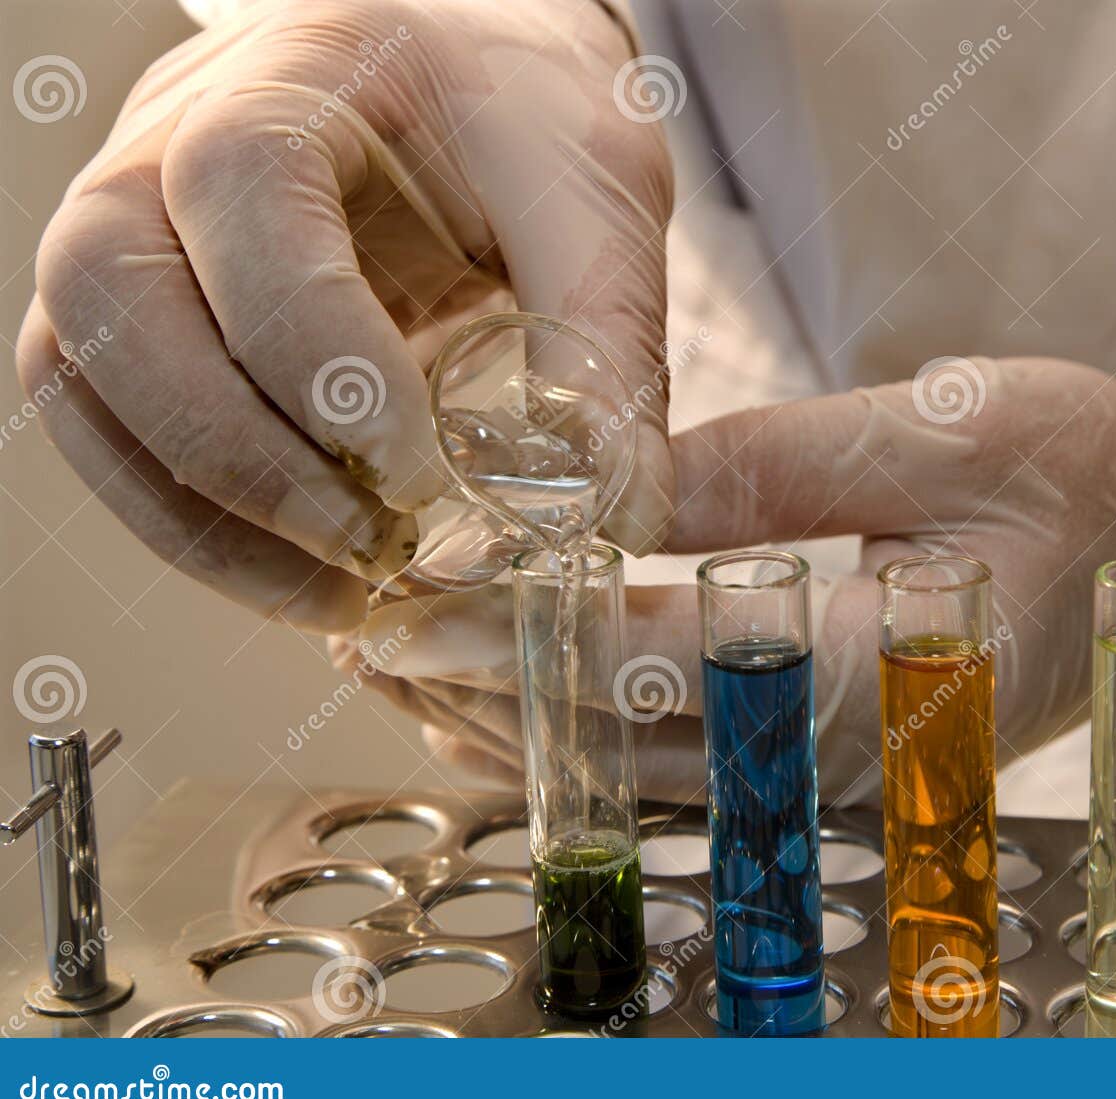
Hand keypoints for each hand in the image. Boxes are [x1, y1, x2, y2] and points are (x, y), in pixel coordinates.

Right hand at [18, 0, 673, 632]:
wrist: (476, 86)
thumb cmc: (530, 119)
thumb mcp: (596, 200)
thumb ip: (609, 342)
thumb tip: (620, 511)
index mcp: (295, 74)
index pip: (241, 187)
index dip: (317, 347)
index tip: (416, 469)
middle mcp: (168, 139)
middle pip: (109, 291)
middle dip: (239, 453)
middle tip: (373, 544)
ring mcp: (135, 227)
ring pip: (77, 375)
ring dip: (200, 514)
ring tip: (345, 589)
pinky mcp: (147, 313)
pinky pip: (107, 426)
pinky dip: (193, 522)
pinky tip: (307, 578)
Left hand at [354, 358, 1115, 799]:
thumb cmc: (1073, 465)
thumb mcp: (930, 431)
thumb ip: (761, 473)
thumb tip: (603, 493)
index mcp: (883, 666)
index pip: (658, 667)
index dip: (518, 635)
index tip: (410, 600)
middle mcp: (858, 753)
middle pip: (632, 751)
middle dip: (489, 699)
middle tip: (373, 642)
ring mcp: (852, 776)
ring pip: (652, 785)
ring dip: (525, 733)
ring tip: (416, 676)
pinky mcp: (845, 764)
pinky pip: (696, 777)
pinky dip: (597, 743)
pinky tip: (526, 705)